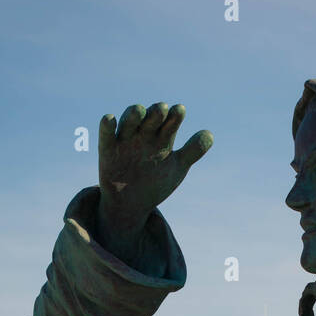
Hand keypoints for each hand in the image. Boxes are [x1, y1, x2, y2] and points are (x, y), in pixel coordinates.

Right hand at [96, 102, 212, 258]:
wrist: (131, 205)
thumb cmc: (155, 183)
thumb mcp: (177, 168)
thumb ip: (193, 151)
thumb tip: (209, 134)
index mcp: (163, 136)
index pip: (170, 119)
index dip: (175, 115)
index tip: (179, 112)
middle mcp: (144, 133)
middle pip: (151, 117)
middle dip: (156, 112)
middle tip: (163, 110)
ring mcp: (126, 139)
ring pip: (129, 121)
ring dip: (133, 114)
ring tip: (139, 111)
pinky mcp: (107, 149)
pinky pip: (106, 134)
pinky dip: (107, 126)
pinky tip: (110, 120)